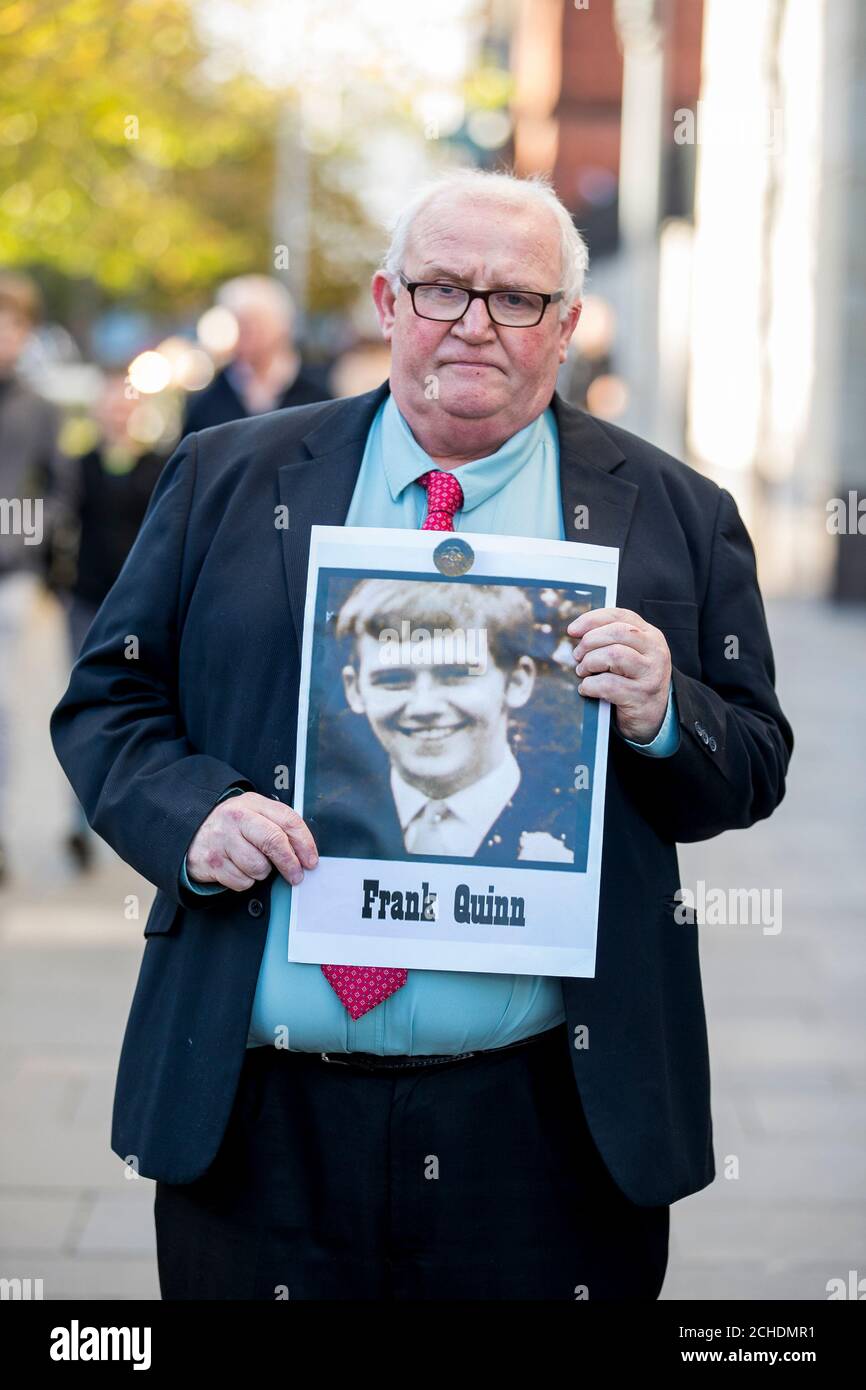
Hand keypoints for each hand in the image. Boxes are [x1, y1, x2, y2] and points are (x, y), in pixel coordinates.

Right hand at [186, 792, 317, 891]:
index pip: (287, 820)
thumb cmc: (231, 825)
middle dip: (290, 863)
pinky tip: (238, 869)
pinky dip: (245, 881)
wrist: (191, 831)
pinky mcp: (212, 862)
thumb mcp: (253, 813)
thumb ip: (277, 825)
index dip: (305, 843)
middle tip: (296, 875)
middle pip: (274, 841)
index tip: (311, 860)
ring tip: (253, 863)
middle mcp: (236, 818)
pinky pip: (242, 881)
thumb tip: (304, 851)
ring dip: (262, 872)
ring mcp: (222, 840)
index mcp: (252, 803)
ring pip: (258, 867)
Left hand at [567, 606, 671, 743]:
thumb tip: (576, 632)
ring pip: (614, 655)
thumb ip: (611, 640)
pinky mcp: (642, 696)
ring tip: (583, 671)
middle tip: (578, 656)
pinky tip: (586, 689)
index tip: (572, 630)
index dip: (592, 619)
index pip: (620, 616)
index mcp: (651, 636)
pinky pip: (608, 684)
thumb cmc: (632, 682)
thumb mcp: (630, 656)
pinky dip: (590, 685)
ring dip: (590, 662)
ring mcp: (651, 674)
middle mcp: (656, 652)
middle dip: (590, 642)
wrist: (653, 717)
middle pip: (617, 632)